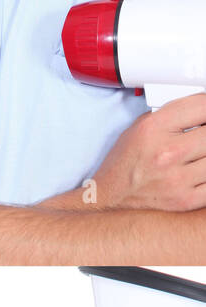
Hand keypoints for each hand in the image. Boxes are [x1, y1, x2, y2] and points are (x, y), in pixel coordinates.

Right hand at [91, 95, 205, 211]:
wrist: (110, 199)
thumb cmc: (124, 164)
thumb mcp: (140, 127)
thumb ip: (173, 114)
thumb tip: (201, 110)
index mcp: (154, 129)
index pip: (202, 106)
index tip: (204, 115)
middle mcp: (167, 153)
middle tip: (199, 138)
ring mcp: (178, 179)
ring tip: (197, 155)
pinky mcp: (185, 200)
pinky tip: (198, 172)